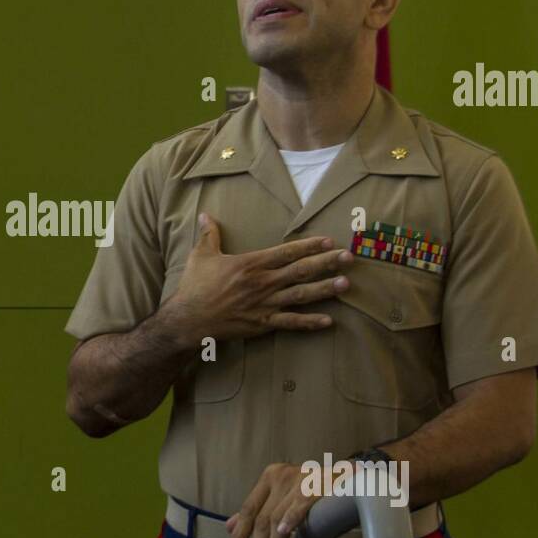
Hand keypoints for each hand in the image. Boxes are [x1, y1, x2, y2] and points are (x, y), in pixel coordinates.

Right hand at [164, 213, 354, 343]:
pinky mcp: (263, 323)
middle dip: (327, 263)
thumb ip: (208, 234)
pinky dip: (309, 322)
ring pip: (301, 295)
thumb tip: (204, 214)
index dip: (309, 246)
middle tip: (349, 258)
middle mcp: (263, 283)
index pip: (286, 252)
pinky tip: (329, 320)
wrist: (188, 320)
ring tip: (346, 284)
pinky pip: (290, 323)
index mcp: (251, 264)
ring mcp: (265, 304)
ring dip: (325, 289)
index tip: (329, 241)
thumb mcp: (200, 255)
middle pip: (301, 271)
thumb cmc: (194, 287)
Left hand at [225, 463, 321, 537]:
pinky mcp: (318, 484)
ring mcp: (299, 479)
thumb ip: (258, 509)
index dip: (241, 533)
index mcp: (269, 477)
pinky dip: (291, 517)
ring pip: (278, 516)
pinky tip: (284, 533)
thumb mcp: (282, 494)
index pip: (249, 508)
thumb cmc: (312, 487)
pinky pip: (301, 503)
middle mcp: (281, 476)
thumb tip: (229, 526)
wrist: (347, 473)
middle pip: (262, 517)